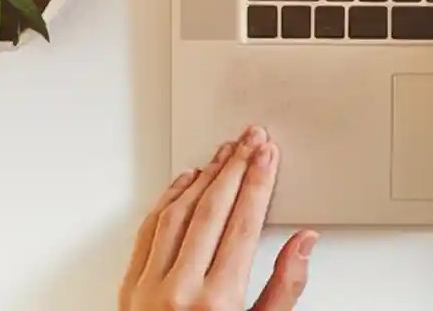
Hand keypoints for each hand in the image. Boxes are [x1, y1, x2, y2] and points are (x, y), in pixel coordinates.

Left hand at [119, 127, 317, 310]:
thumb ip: (285, 289)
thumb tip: (304, 243)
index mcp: (217, 303)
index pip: (242, 224)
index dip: (259, 183)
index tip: (269, 156)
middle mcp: (178, 291)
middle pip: (211, 209)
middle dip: (236, 168)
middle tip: (253, 139)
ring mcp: (147, 289)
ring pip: (176, 214)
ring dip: (204, 177)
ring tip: (225, 153)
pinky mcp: (128, 290)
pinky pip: (148, 231)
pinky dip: (168, 201)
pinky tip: (185, 183)